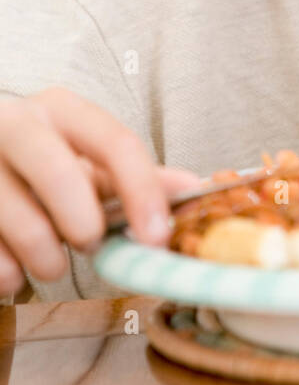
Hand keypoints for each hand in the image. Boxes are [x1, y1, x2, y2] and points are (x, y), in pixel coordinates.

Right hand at [0, 87, 201, 296]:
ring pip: (23, 222)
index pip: (115, 142)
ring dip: (47, 259)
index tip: (156, 238)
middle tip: (90, 243)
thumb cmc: (41, 165)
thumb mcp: (85, 160)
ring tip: (51, 263)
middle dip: (84, 223)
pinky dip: (9, 275)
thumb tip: (194, 188)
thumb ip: (135, 176)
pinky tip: (15, 268)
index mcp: (61, 109)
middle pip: (60, 174)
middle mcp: (15, 123)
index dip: (142, 192)